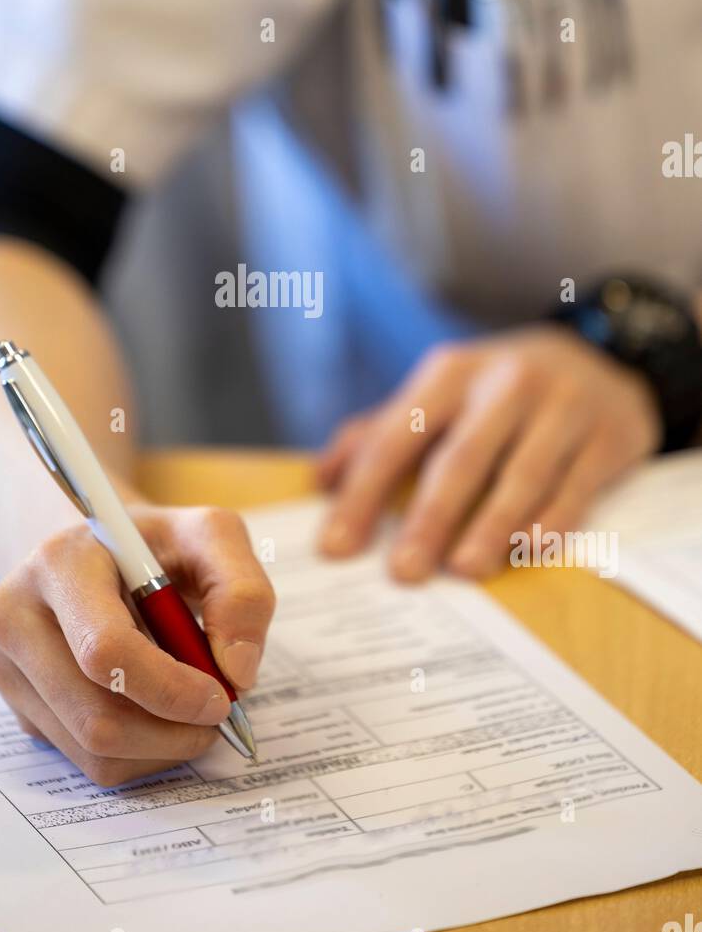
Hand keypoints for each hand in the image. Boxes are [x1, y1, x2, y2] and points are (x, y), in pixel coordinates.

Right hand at [0, 502, 273, 784]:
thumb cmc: (156, 546)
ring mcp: (6, 666)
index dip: (170, 689)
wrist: (97, 552)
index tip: (220, 697)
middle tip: (217, 714)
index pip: (106, 651)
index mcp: (59, 564)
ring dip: (160, 747)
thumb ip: (242, 592)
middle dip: (172, 731)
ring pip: (92, 751)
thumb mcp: (211, 537)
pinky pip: (85, 761)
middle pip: (96, 718)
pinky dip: (138, 752)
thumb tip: (237, 672)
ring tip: (190, 711)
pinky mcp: (17, 706)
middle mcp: (14, 615)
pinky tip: (155, 711)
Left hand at [317, 326, 660, 579]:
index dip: (363, 494)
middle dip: (429, 518)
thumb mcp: (440, 394)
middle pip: (461, 458)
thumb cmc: (497, 392)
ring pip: (522, 474)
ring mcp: (564, 405)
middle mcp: (506, 382)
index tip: (336, 548)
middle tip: (404, 572)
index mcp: (450, 372)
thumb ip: (380, 433)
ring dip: (491, 526)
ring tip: (464, 569)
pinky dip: (553, 519)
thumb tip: (321, 480)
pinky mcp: (610, 434)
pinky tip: (528, 549)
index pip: (397, 437)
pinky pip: (577, 484)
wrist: (601, 358)